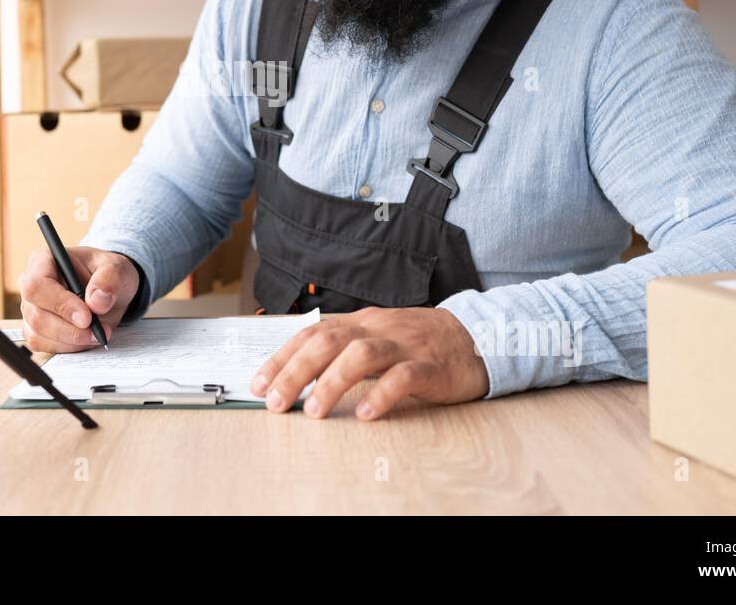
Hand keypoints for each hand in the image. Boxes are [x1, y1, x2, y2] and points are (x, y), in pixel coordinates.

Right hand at [15, 246, 138, 352]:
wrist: (108, 291)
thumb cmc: (107, 274)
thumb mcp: (117, 268)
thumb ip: (109, 279)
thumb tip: (96, 302)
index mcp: (43, 260)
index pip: (36, 285)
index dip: (60, 304)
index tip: (86, 317)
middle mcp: (30, 284)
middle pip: (36, 315)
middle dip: (70, 329)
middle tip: (98, 331)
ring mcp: (30, 309)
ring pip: (39, 334)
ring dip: (72, 340)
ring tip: (97, 333)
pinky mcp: (35, 330)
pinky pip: (44, 346)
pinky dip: (68, 347)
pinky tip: (86, 338)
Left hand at [249, 306, 488, 419]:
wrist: (477, 336)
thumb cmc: (420, 342)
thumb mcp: (377, 337)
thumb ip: (345, 348)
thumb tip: (299, 370)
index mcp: (361, 321)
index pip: (312, 333)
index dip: (282, 357)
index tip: (258, 383)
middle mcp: (378, 328)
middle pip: (327, 341)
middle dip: (295, 371)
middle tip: (275, 401)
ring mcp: (405, 345)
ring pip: (361, 355)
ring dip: (331, 383)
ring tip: (312, 411)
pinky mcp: (430, 365)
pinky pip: (403, 377)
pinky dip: (381, 395)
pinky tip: (365, 414)